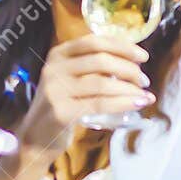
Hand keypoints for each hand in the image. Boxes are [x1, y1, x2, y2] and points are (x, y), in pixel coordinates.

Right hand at [14, 35, 152, 159]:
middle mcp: (54, 68)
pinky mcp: (61, 112)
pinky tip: (137, 104)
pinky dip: (122, 103)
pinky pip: (99, 104)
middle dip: (129, 68)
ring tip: (144, 94)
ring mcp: (56, 90)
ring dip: (129, 88)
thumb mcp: (70, 79)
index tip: (142, 56)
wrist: (35, 138)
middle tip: (144, 80)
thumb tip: (133, 61)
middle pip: (101, 60)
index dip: (122, 46)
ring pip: (102, 82)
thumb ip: (92, 67)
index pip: (94, 41)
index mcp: (58, 54)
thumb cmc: (61, 106)